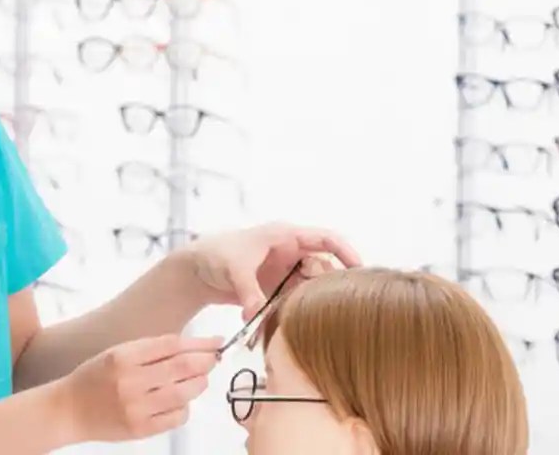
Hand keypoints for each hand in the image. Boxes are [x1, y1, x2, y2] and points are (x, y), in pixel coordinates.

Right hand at [55, 334, 222, 442]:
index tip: (215, 341)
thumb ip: (149, 350)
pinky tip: (181, 401)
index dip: (199, 342)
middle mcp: (130, 380)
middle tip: (214, 358)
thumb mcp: (116, 353)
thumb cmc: (94, 378)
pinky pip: (177, 417)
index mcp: (123, 356)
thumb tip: (191, 347)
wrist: (69, 409)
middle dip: (206, 361)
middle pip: (183, 367)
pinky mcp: (141, 429)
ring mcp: (137, 407)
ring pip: (185, 392)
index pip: (172, 344)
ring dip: (200, 383)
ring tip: (200, 378)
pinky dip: (186, 407)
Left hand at [186, 222, 361, 319]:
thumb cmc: (216, 255)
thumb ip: (248, 291)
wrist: (198, 270)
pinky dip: (299, 311)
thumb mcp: (233, 269)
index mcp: (285, 236)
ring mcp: (287, 272)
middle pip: (324, 267)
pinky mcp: (280, 289)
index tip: (360, 270)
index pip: (325, 238)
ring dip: (313, 302)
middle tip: (333, 305)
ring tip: (315, 317)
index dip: (346, 251)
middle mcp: (292, 253)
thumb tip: (257, 313)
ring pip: (313, 287)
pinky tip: (296, 322)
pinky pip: (298, 300)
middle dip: (330, 285)